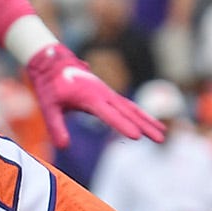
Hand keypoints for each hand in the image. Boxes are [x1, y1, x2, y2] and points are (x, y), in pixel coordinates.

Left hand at [23, 43, 164, 148]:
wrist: (53, 63)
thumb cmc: (49, 86)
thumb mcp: (48, 107)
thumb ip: (56, 127)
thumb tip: (64, 147)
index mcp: (90, 97)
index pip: (109, 115)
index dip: (123, 126)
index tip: (137, 137)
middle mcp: (103, 94)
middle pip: (128, 112)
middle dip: (146, 126)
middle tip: (162, 139)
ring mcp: (108, 93)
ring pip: (132, 108)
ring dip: (148, 120)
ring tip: (163, 133)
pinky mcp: (108, 94)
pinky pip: (128, 105)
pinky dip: (140, 114)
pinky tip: (150, 123)